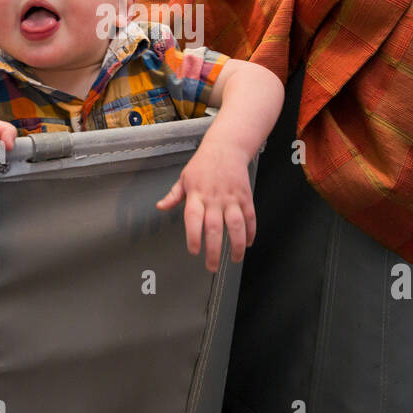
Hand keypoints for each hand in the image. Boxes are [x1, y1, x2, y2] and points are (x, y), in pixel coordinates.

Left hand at [155, 140, 256, 271]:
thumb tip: (160, 207)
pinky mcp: (245, 197)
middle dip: (213, 250)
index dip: (193, 236)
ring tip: (234, 259)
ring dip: (236, 245)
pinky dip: (251, 232)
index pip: (193, 219)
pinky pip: (250, 217)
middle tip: (211, 266)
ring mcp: (232, 198)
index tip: (194, 251)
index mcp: (196, 195)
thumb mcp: (184, 178)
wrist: (226, 146)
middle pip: (214, 228)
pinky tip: (248, 243)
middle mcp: (214, 198)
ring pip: (236, 225)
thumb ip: (173, 196)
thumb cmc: (203, 164)